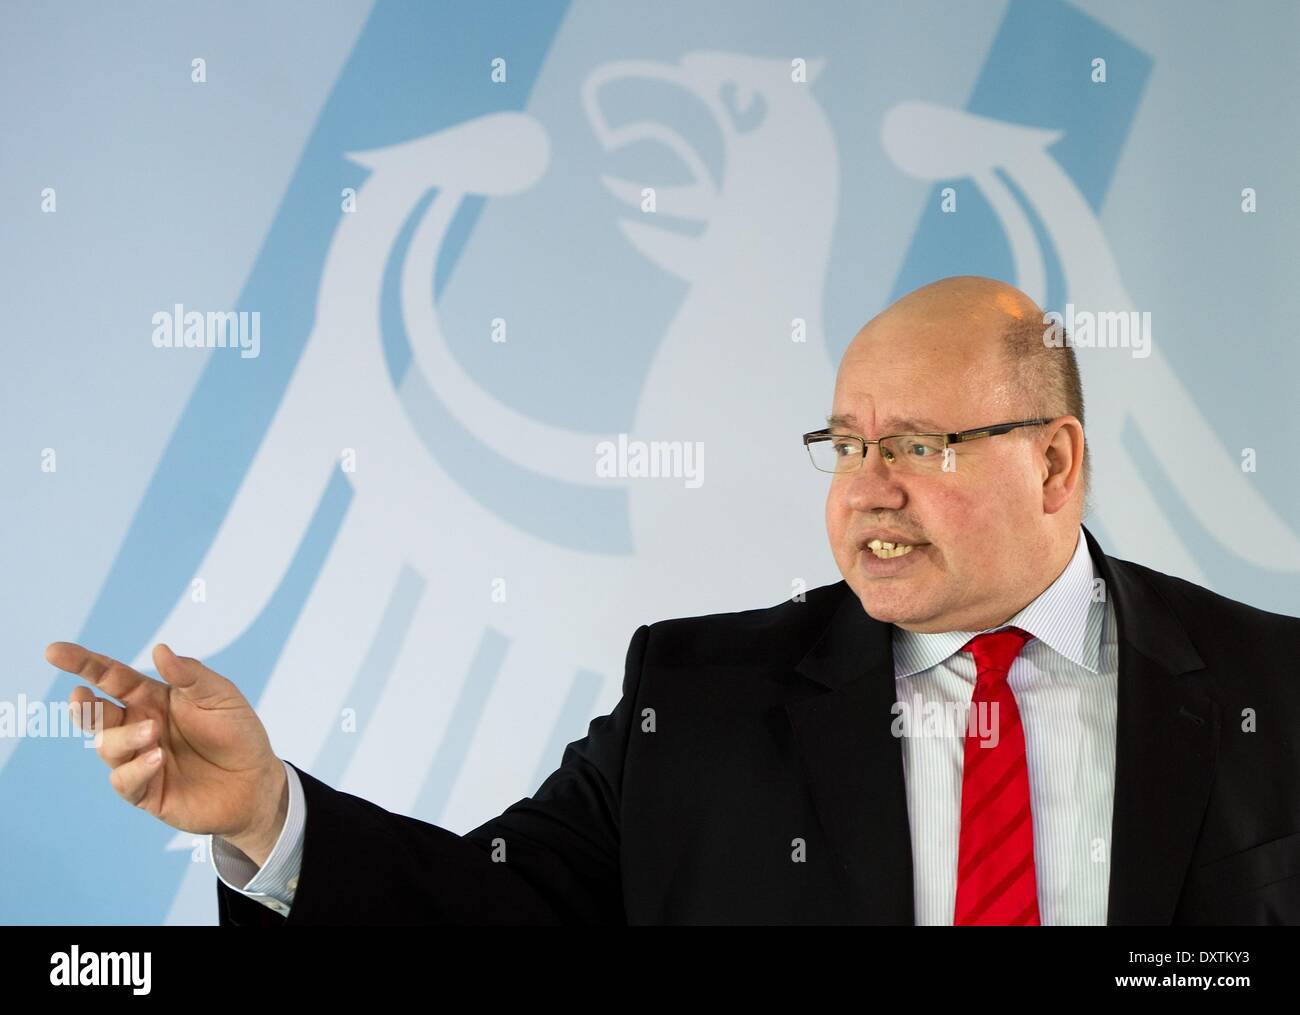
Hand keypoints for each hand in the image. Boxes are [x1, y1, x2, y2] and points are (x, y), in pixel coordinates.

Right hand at [48, 641, 287, 865]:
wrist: (256, 781)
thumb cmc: (238, 733)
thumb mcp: (221, 696)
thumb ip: (191, 675)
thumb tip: (160, 650)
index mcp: (153, 698)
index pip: (111, 678)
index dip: (83, 664)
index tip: (54, 652)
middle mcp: (139, 727)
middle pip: (96, 713)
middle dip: (84, 706)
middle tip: (83, 697)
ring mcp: (138, 760)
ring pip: (107, 746)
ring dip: (125, 737)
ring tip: (153, 733)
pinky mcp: (145, 791)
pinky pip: (123, 781)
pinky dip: (135, 768)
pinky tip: (157, 759)